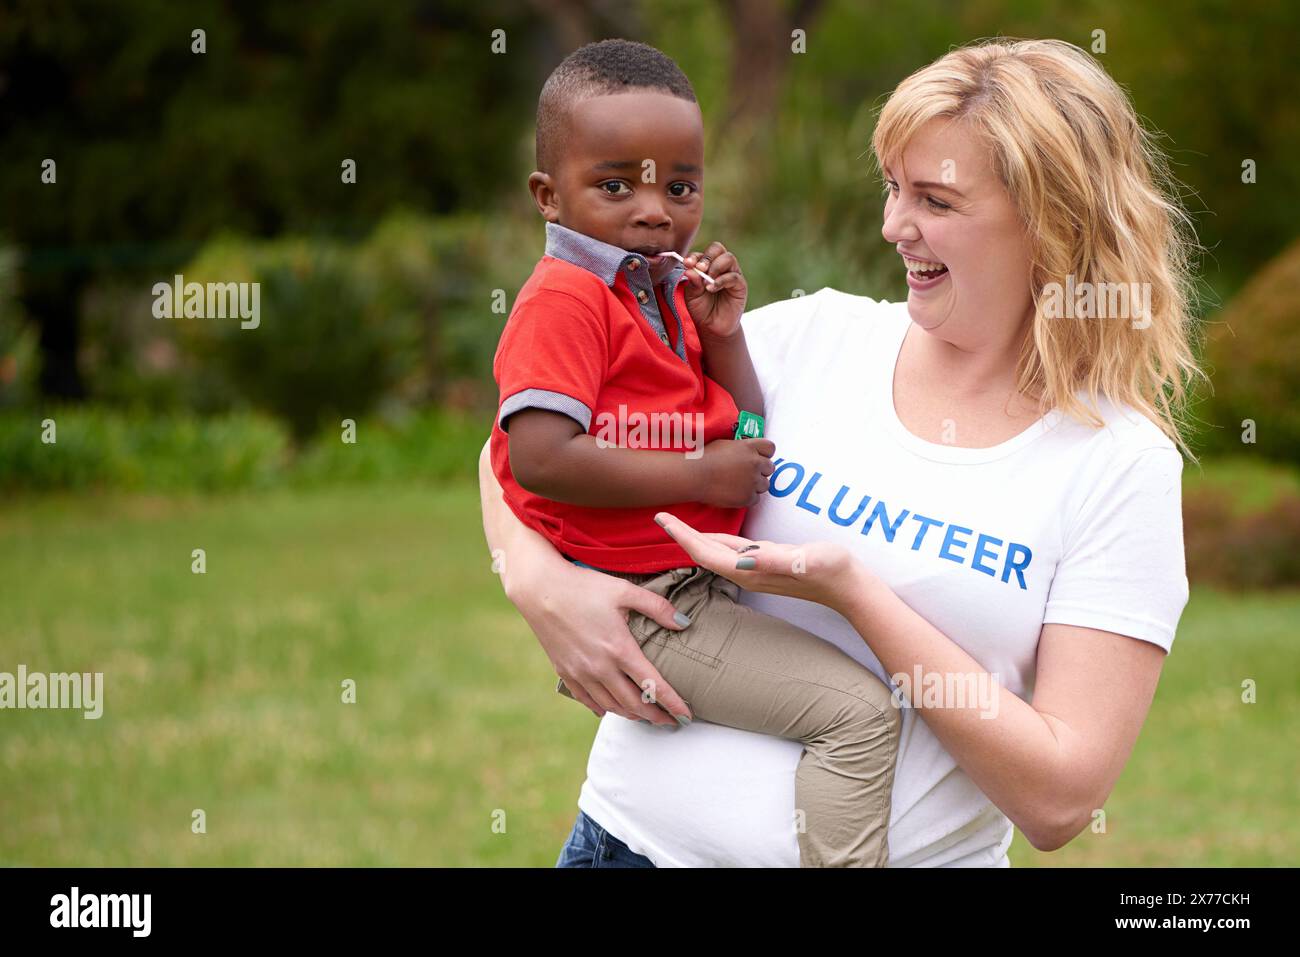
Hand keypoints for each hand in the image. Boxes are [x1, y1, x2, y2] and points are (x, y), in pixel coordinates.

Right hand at [508, 558, 693, 725]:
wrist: (539, 589)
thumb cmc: (584, 586)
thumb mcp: (624, 590)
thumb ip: (657, 607)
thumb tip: (684, 623)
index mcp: (620, 649)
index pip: (653, 685)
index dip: (672, 703)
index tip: (686, 716)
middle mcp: (600, 668)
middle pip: (634, 703)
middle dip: (655, 716)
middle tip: (670, 723)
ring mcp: (581, 673)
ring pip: (611, 706)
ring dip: (631, 715)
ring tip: (646, 717)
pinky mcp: (565, 672)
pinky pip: (587, 700)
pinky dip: (603, 708)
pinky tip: (610, 710)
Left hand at [652, 511, 868, 613]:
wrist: (849, 587)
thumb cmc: (830, 571)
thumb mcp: (804, 560)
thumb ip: (774, 559)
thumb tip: (744, 557)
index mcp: (751, 570)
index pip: (707, 553)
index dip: (683, 537)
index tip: (663, 520)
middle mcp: (748, 571)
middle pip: (705, 553)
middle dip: (681, 535)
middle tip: (660, 516)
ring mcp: (756, 568)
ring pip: (717, 552)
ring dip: (695, 539)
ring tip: (677, 525)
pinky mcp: (766, 562)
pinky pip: (733, 551)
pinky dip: (716, 541)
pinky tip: (712, 536)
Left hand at [682, 241, 746, 338]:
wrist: (713, 327)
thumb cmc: (702, 309)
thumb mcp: (692, 296)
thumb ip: (692, 283)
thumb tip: (690, 270)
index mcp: (707, 266)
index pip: (702, 253)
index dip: (694, 256)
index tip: (687, 264)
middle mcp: (720, 267)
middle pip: (717, 248)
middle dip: (707, 257)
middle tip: (700, 268)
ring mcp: (731, 274)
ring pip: (728, 258)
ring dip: (715, 267)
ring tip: (706, 281)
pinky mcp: (740, 285)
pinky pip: (734, 276)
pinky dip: (721, 280)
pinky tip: (712, 288)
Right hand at [697, 436, 775, 507]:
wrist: (695, 476)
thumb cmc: (704, 458)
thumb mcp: (725, 445)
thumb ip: (742, 448)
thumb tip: (748, 452)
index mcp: (749, 447)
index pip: (770, 448)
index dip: (765, 454)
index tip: (758, 458)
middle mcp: (755, 462)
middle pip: (770, 468)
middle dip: (761, 471)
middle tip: (746, 474)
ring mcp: (753, 480)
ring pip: (765, 485)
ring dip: (755, 486)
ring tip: (738, 485)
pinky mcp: (747, 497)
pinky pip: (755, 499)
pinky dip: (747, 498)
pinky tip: (734, 494)